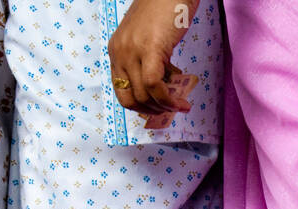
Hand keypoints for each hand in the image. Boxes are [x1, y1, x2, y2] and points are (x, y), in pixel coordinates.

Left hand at [108, 0, 198, 115]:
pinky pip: (154, 85)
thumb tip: (161, 85)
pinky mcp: (149, 49)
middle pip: (130, 98)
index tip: (157, 108)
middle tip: (169, 110)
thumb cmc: (165, 9)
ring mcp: (132, 51)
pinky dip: (168, 100)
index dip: (139, 105)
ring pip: (143, 95)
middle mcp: (119, 51)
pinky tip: (181, 102)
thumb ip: (148, 59)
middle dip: (152, 110)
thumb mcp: (148, 38)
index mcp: (116, 50)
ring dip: (164, 107)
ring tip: (181, 106)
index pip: (121, 90)